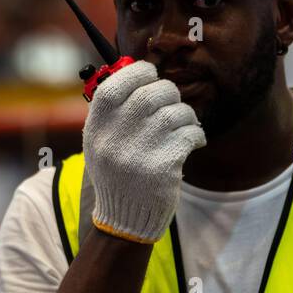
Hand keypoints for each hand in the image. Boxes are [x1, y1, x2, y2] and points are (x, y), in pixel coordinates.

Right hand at [82, 59, 205, 242]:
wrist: (125, 220)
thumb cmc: (118, 174)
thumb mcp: (102, 142)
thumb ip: (116, 111)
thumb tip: (145, 74)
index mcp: (97, 127)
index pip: (115, 84)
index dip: (139, 73)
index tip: (151, 76)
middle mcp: (114, 138)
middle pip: (151, 94)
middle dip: (169, 93)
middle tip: (173, 104)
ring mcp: (138, 153)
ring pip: (175, 113)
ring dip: (186, 115)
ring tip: (185, 125)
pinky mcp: (162, 168)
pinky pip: (189, 134)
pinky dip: (196, 134)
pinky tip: (194, 141)